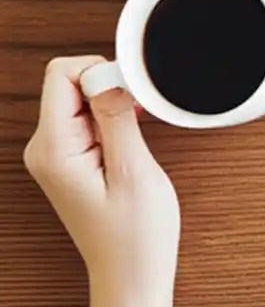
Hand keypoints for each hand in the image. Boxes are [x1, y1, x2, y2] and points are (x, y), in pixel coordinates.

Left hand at [23, 56, 180, 306]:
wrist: (132, 272)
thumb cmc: (135, 236)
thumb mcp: (134, 171)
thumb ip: (117, 118)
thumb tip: (109, 75)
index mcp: (54, 150)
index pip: (61, 75)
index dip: (101, 72)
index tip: (130, 93)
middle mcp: (46, 148)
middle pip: (70, 82)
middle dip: (109, 87)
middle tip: (138, 117)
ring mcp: (57, 153)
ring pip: (82, 97)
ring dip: (114, 104)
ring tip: (135, 135)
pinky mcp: (72, 157)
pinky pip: (88, 117)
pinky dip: (114, 116)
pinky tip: (131, 136)